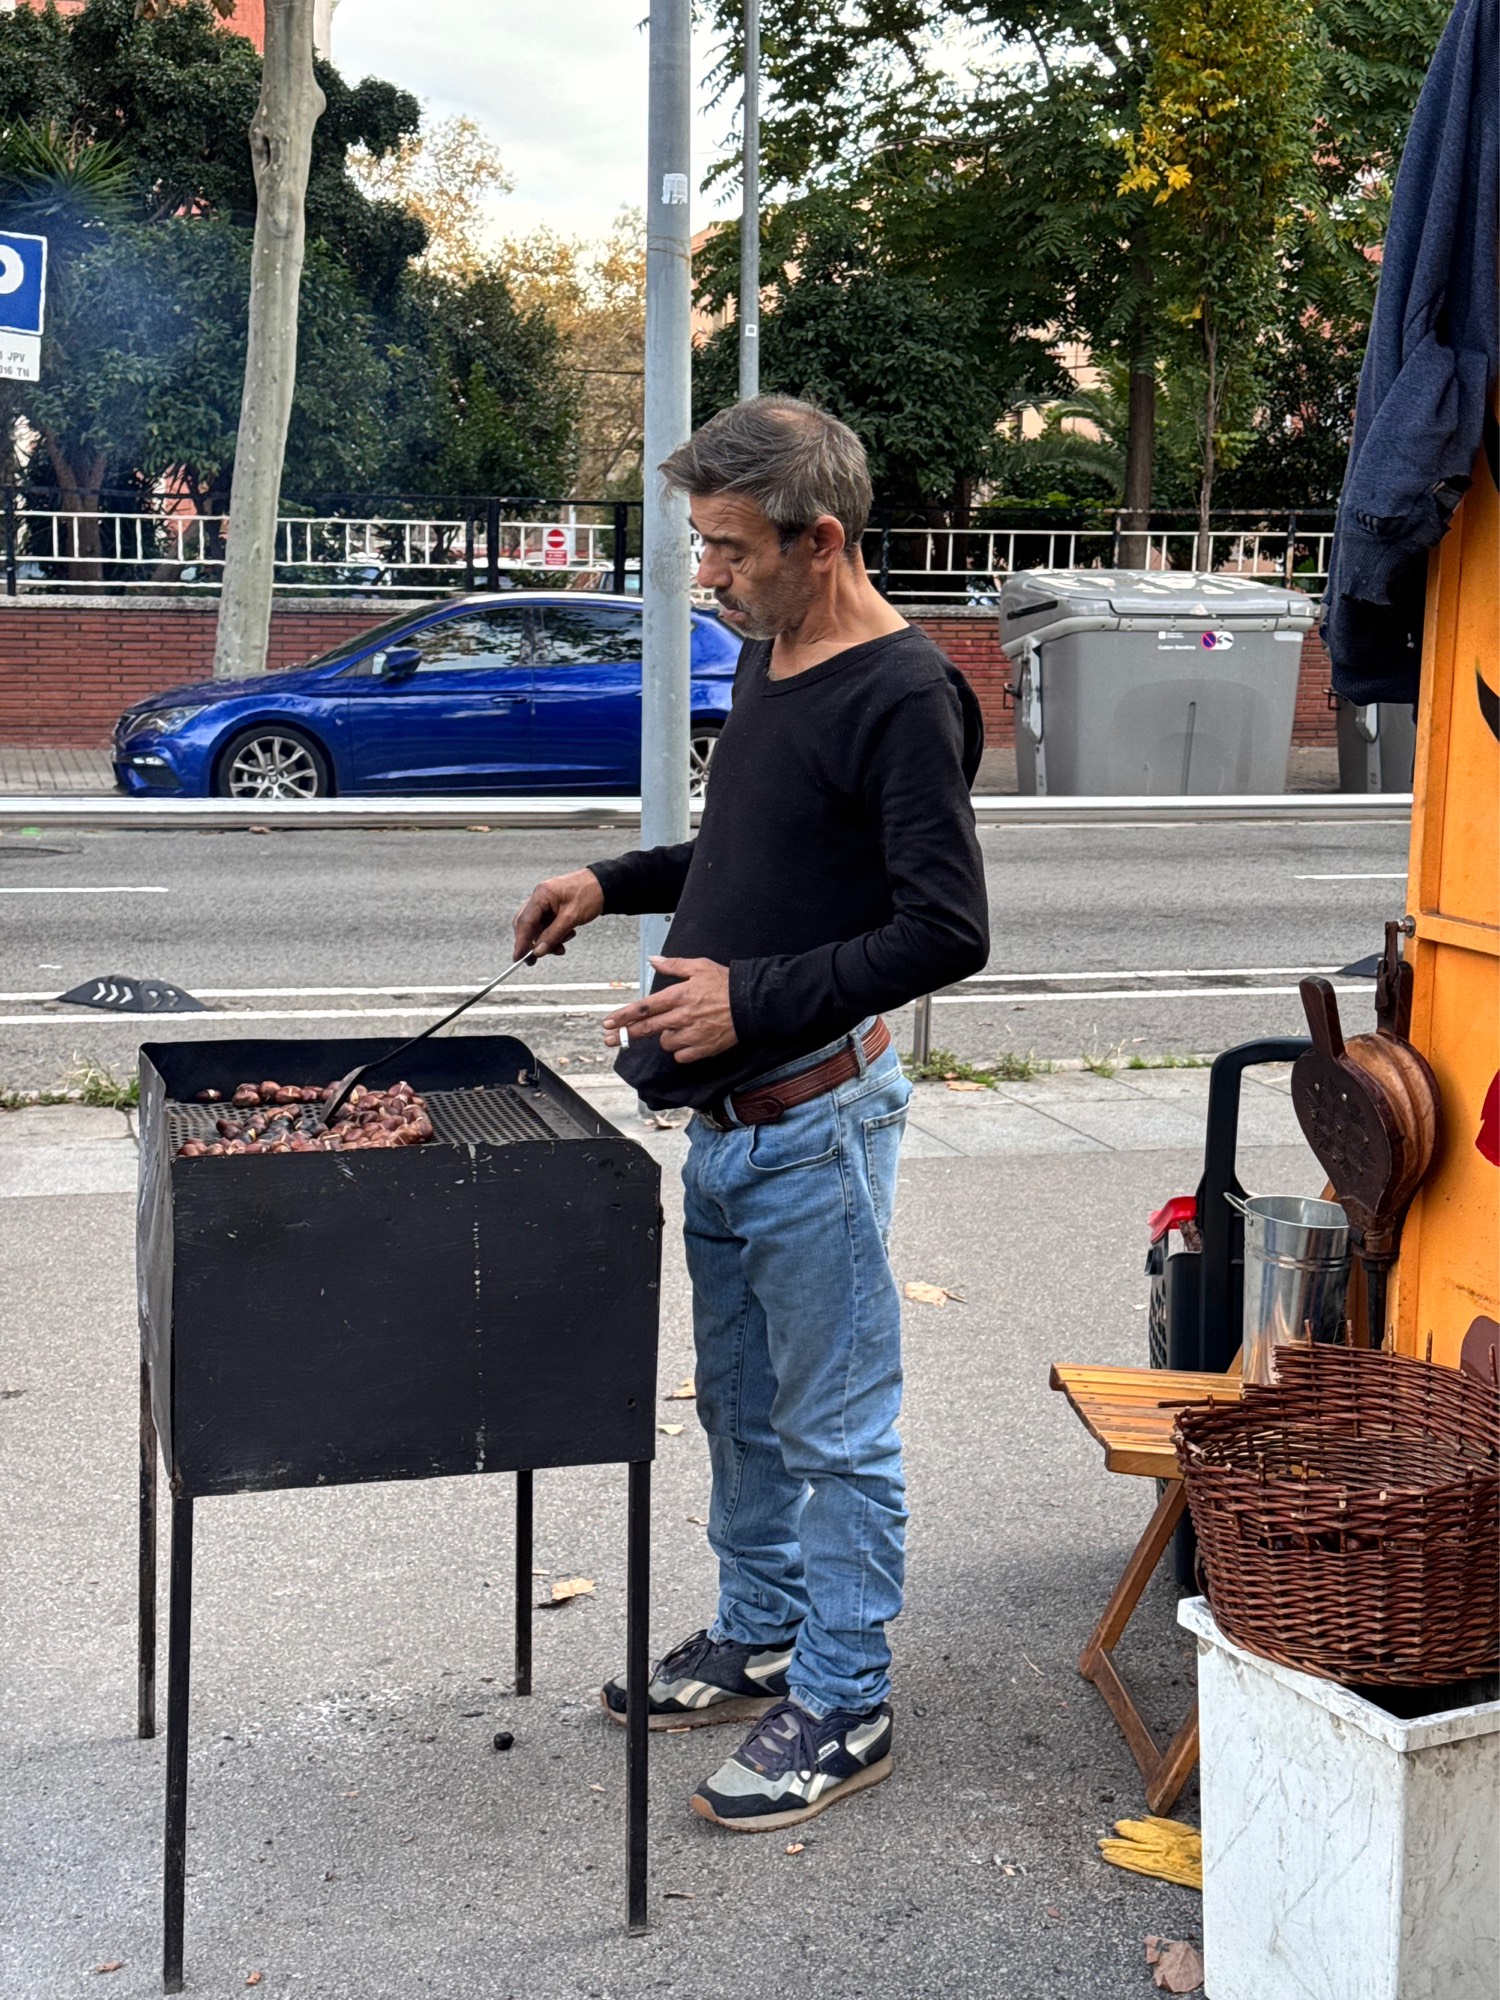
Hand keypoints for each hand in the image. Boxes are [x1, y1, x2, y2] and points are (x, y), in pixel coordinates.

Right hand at [513, 868, 604, 959]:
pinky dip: (554, 933)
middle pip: (528, 924)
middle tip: (537, 958)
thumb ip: (553, 935)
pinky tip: (567, 935)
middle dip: (534, 942)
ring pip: (538, 926)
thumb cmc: (590, 894)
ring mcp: (546, 901)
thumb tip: (538, 951)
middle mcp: (540, 897)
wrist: (605, 884)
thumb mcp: (571, 918)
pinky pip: (547, 924)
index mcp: (541, 895)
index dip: (520, 942)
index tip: (518, 958)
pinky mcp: (553, 906)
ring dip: (547, 939)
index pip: (524, 922)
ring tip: (561, 947)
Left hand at [603, 956, 736, 1063]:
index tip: (608, 1022)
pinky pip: (681, 1056)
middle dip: (626, 1035)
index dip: (624, 1016)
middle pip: (647, 1029)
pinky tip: (688, 1040)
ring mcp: (692, 1034)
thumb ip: (673, 965)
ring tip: (678, 1028)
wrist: (752, 1003)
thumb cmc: (725, 983)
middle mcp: (682, 1016)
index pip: (645, 1008)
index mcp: (679, 995)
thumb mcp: (699, 966)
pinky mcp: (703, 1048)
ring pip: (665, 1043)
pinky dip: (681, 1050)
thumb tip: (652, 961)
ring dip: (666, 1037)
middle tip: (610, 1040)